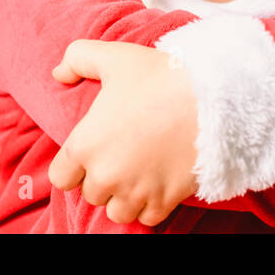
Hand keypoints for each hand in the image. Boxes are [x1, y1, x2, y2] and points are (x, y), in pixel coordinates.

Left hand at [48, 40, 200, 226]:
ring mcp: (136, 192)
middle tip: (124, 154)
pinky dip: (152, 204)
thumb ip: (78, 58)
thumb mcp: (116, 56)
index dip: (76, 164)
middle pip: (92, 193)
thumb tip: (58, 75)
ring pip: (118, 210)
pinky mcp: (165, 200)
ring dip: (125, 196)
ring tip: (140, 173)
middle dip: (104, 177)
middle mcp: (105, 176)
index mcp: (85, 146)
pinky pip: (148, 218)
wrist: (216, 97)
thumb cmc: (162, 76)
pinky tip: (159, 182)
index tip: (96, 149)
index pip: (61, 176)